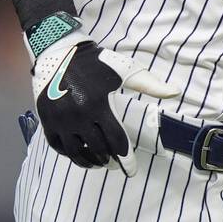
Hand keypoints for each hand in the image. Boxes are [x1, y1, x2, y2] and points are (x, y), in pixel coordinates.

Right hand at [25, 12, 179, 176]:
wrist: (60, 51)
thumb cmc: (97, 62)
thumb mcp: (126, 70)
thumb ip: (150, 85)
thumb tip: (176, 91)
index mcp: (98, 104)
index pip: (116, 141)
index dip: (126, 159)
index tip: (132, 170)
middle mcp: (77, 115)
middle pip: (98, 149)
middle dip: (110, 161)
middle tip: (117, 164)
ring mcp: (59, 119)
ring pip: (76, 153)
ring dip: (91, 162)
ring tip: (101, 163)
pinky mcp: (46, 120)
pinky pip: (58, 147)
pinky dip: (71, 155)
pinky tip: (81, 155)